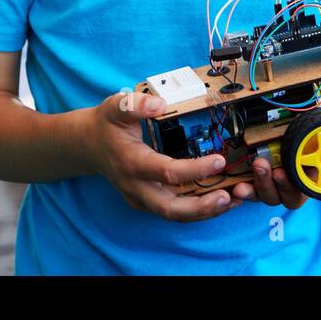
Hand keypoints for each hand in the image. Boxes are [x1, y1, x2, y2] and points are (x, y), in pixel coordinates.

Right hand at [81, 91, 242, 222]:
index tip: (219, 160)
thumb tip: (160, 104)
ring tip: (232, 201)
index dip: (194, 169)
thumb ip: (135, 104)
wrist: (88, 145)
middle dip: (201, 207)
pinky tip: (219, 200)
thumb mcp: (116, 107)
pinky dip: (197, 209)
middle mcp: (136, 187)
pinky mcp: (146, 202)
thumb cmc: (106, 124)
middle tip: (228, 197)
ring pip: (174, 215)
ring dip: (204, 212)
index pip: (167, 172)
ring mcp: (140, 198)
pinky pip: (173, 211)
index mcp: (132, 163)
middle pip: (171, 209)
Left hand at [232, 119, 320, 206]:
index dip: (291, 186)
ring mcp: (280, 178)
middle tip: (265, 167)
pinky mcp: (267, 170)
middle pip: (280, 196)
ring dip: (255, 184)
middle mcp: (296, 184)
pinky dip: (243, 181)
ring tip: (252, 167)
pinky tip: (235, 175)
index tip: (285, 173)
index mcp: (315, 183)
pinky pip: (253, 182)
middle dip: (269, 185)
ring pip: (265, 192)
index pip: (302, 191)